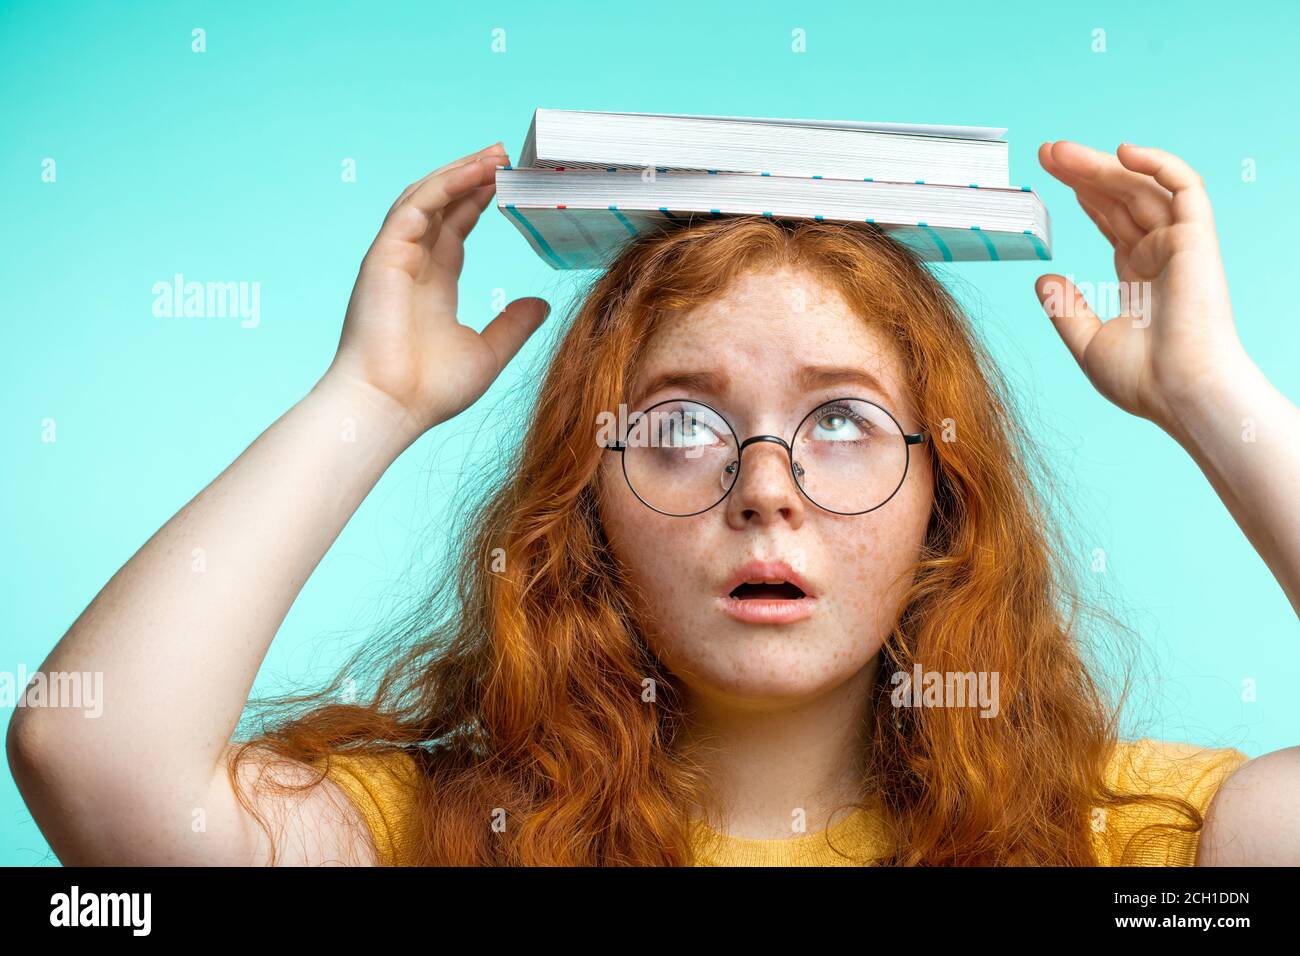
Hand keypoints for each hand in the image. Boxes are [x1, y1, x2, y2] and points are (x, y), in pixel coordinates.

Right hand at [323, 142, 550, 438]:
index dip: (479, 202)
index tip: (508, 182)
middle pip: (443, 206)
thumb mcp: (488, 352)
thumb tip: (542, 305)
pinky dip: (445, 184)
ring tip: (495, 154)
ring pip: (427, 198)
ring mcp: (396, 257)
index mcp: (434, 286)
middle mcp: (413, 265)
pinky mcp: (385, 254)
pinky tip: (474, 171)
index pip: (456, 230)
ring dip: (460, 172)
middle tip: (506, 155)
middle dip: (472, 178)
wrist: (391, 406)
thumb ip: (513, 325)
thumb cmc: (430, 390)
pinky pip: (416, 205)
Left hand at [1032, 141, 1245, 434]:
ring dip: (1102, 165)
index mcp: (1138, 277)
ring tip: (1059, 152)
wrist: (1180, 392)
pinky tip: (1122, 152)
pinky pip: (1184, 188)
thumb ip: (1066, 308)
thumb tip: (1043, 279)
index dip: (1083, 195)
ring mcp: (1180, 244)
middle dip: (1084, 173)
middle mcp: (1160, 255)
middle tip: (1046, 151)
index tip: (1049, 175)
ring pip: (1141, 188)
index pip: (1111, 221)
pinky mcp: (1197, 238)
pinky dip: (1158, 164)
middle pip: (1120, 198)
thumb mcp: (1087, 342)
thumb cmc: (1142, 380)